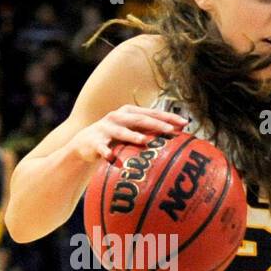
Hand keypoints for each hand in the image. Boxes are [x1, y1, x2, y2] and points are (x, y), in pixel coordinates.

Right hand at [68, 106, 186, 164]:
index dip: (168, 117)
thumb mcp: (134, 130)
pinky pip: (102, 148)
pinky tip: (112, 158)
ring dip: (132, 136)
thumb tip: (181, 131)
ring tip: (144, 141)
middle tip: (170, 130)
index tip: (185, 123)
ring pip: (121, 132)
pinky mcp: (95, 141)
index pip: (152, 113)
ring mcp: (106, 128)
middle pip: (140, 119)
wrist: (85, 143)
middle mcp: (118, 117)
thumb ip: (152, 129)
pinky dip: (107, 152)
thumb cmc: (117, 137)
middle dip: (156, 124)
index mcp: (130, 113)